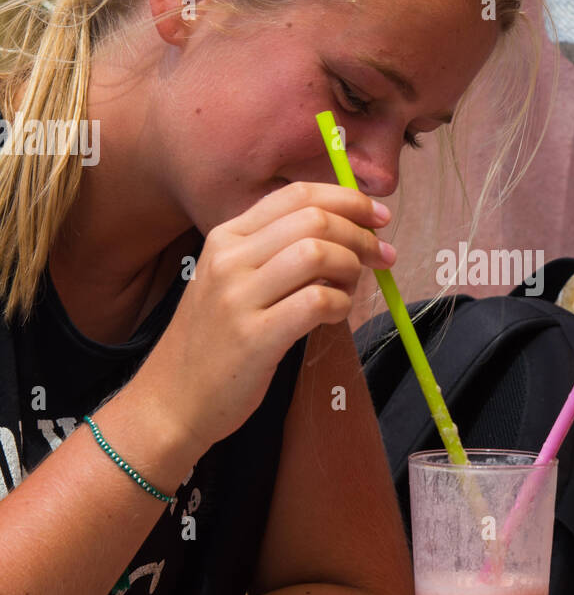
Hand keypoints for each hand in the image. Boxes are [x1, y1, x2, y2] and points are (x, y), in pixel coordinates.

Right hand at [138, 181, 394, 453]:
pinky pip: (317, 302)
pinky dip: (341, 305)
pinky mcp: (254, 337)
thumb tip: (347, 235)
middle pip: (314, 219)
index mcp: (226, 237)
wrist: (170, 400)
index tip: (378, 215)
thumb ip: (277, 253)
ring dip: (351, 268)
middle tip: (382, 256)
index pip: (297, 195)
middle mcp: (230, 259)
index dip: (347, 199)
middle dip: (361, 233)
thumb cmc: (213, 341)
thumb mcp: (232, 281)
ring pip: (317, 254)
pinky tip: (335, 316)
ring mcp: (239, 297)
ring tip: (352, 289)